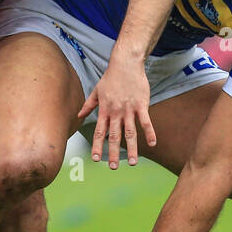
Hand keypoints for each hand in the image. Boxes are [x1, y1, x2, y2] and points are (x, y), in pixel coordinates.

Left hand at [78, 52, 154, 167]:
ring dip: (131, 148)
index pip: (100, 132)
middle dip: (113, 152)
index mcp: (105, 110)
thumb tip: (79, 114)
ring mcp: (129, 109)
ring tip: (132, 162)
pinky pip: (145, 121)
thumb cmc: (111, 77)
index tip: (96, 158)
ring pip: (130, 132)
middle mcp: (116, 112)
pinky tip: (152, 143)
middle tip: (113, 167)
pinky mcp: (142, 105)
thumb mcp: (96, 91)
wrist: (126, 64)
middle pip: (114, 136)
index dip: (98, 145)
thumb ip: (88, 105)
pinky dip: (149, 132)